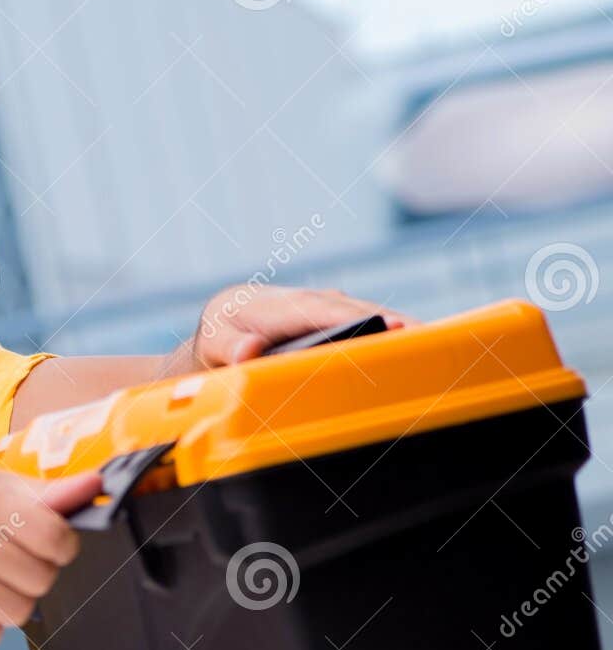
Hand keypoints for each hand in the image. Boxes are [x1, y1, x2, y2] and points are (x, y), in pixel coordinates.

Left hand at [194, 284, 416, 366]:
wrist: (222, 325)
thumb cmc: (220, 336)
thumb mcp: (213, 344)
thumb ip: (228, 348)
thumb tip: (249, 351)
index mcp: (273, 305)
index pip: (318, 310)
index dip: (353, 317)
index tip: (388, 326)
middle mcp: (303, 299)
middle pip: (351, 307)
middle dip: (388, 319)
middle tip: (427, 336)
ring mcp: (321, 304)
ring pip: (363, 310)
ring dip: (397, 324)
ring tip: (435, 342)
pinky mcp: (332, 314)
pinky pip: (363, 319)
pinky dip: (389, 330)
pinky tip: (416, 347)